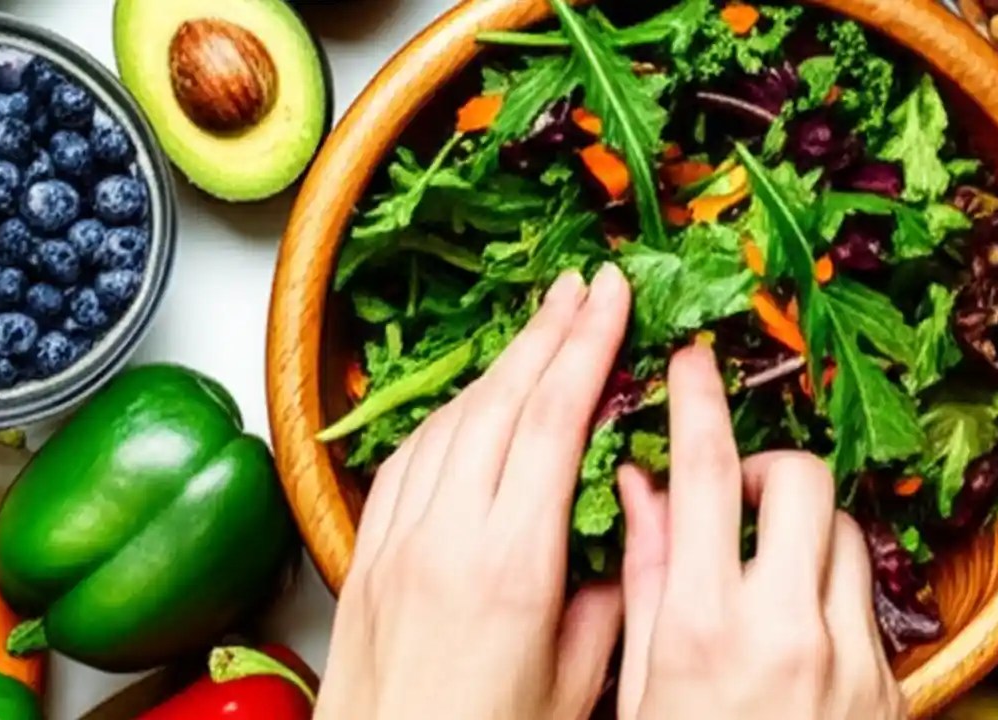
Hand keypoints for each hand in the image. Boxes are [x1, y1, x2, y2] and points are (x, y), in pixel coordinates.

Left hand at [317, 265, 631, 719]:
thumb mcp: (575, 683)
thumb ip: (610, 601)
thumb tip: (628, 538)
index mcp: (509, 565)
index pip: (550, 423)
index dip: (586, 348)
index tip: (612, 299)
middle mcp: (444, 536)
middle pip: (500, 401)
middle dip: (549, 332)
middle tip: (585, 285)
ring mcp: (397, 538)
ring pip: (451, 419)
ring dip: (500, 364)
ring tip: (541, 328)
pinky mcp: (369, 551)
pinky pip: (410, 455)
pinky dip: (450, 413)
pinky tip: (473, 402)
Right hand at [617, 346, 903, 719]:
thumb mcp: (639, 685)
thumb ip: (647, 575)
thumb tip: (638, 484)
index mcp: (703, 627)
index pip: (703, 475)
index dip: (695, 402)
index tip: (691, 362)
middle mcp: (786, 629)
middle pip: (798, 479)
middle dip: (764, 465)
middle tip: (731, 493)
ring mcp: (850, 656)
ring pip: (842, 529)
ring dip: (800, 525)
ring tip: (762, 561)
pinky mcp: (888, 684)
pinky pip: (864, 596)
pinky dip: (829, 586)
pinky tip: (794, 624)